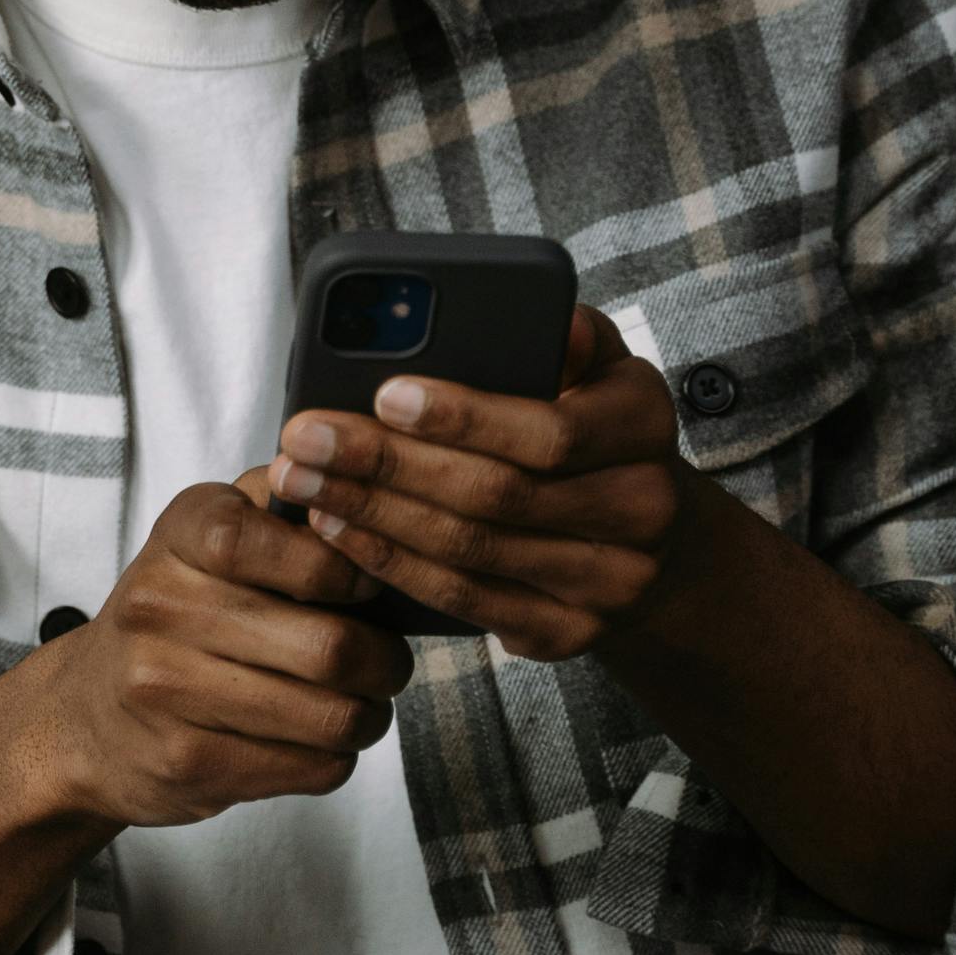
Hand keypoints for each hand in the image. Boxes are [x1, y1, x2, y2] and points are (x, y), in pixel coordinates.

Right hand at [39, 476, 415, 822]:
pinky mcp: (187, 762)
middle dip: (384, 661)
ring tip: (360, 704)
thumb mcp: (210, 537)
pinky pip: (312, 767)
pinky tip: (315, 740)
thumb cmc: (179, 617)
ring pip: (332, 715)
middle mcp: (160, 607)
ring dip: (368, 715)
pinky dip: (336, 758)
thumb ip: (284, 511)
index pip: (269, 542)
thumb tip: (368, 518)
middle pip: (328, 645)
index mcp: (179, 535)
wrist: (89, 715)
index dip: (342, 568)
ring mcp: (167, 690)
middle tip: (387, 663)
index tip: (366, 590)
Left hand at [268, 306, 693, 660]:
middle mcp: (639, 510)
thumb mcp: (598, 370)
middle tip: (306, 437)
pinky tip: (336, 528)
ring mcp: (605, 584)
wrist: (652, 542)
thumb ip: (566, 338)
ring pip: (469, 550)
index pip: (549, 432)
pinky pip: (461, 598)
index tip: (384, 394)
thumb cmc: (595, 430)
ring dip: (372, 514)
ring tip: (303, 479)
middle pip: (495, 495)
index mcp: (644, 426)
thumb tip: (550, 321)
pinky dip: (389, 562)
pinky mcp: (563, 633)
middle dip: (387, 464)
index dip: (464, 417)